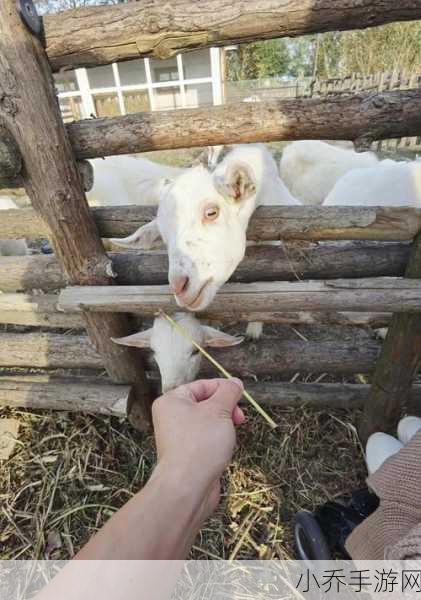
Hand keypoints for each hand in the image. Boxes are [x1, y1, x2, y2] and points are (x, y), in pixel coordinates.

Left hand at [152, 378, 244, 521]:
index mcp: (172, 401)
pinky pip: (206, 439)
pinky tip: (224, 449)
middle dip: (226, 408)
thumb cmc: (199, 444)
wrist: (187, 487)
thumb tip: (235, 382)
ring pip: (208, 422)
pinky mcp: (187, 454)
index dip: (223, 388)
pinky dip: (218, 440)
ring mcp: (179, 437)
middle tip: (239, 418)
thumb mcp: (219, 410)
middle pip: (205, 403)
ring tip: (230, 434)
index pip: (201, 386)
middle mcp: (171, 417)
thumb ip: (229, 393)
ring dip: (223, 425)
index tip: (240, 395)